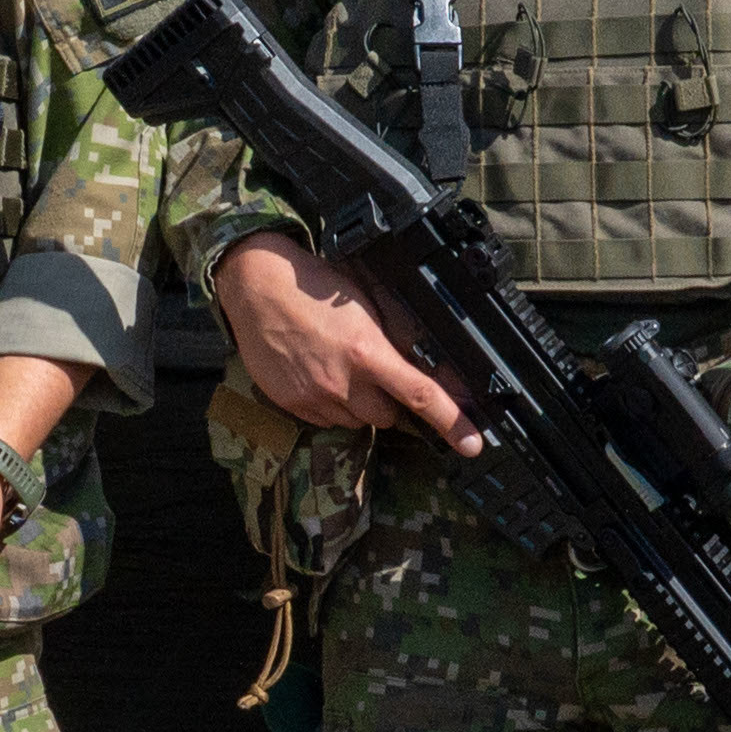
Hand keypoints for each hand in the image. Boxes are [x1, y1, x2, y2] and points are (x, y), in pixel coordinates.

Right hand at [208, 234, 479, 451]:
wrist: (257, 288)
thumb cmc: (314, 287)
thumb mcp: (366, 302)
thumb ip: (396, 337)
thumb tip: (430, 363)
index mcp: (367, 351)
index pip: (419, 394)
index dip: (452, 422)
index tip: (473, 443)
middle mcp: (343, 382)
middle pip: (388, 416)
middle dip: (389, 399)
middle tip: (374, 369)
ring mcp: (315, 397)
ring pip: (357, 421)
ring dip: (358, 402)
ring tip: (339, 366)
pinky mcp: (293, 405)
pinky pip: (326, 419)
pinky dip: (330, 403)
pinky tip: (318, 372)